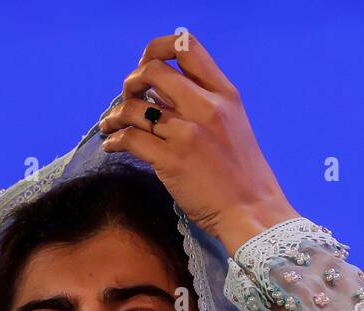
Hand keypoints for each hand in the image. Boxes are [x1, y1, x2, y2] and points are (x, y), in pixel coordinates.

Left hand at [98, 32, 298, 255]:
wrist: (252, 210)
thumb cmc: (241, 173)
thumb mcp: (233, 124)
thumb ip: (204, 102)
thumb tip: (161, 90)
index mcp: (224, 94)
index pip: (187, 48)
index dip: (158, 48)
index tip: (146, 65)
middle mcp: (206, 107)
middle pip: (153, 71)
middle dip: (131, 82)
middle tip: (127, 97)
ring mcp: (188, 133)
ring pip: (135, 107)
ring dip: (115, 115)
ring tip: (111, 125)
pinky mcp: (172, 160)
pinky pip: (130, 139)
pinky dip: (114, 140)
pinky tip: (112, 146)